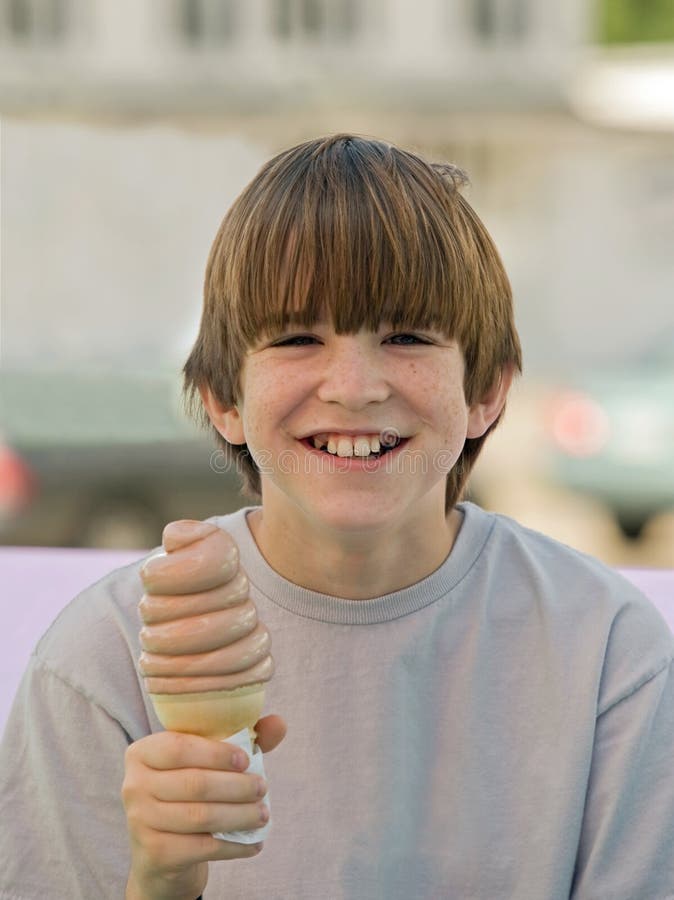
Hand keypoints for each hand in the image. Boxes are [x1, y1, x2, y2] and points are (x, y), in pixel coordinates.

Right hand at [123, 715, 285, 899]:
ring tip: (263, 814)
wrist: (162, 853)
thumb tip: (279, 723)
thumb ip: (241, 739)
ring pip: (200, 817)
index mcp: (142, 752)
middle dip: (236, 787)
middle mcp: (133, 785)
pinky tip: (254, 843)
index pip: (178, 747)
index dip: (216, 753)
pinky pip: (201, 848)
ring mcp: (139, 821)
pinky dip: (233, 846)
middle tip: (263, 788)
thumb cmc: (188, 792)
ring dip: (239, 816)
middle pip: (194, 783)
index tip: (246, 759)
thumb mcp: (208, 761)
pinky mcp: (153, 853)